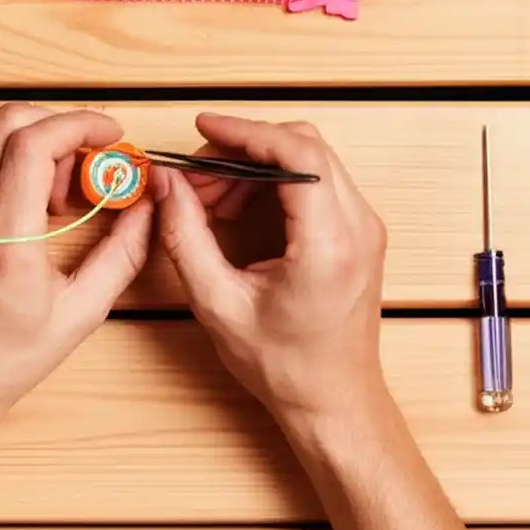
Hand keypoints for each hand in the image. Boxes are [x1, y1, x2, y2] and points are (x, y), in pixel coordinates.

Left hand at [0, 102, 153, 421]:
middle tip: (83, 161)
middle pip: (6, 122)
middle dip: (56, 124)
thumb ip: (121, 255)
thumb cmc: (0, 363)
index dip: (80, 123)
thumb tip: (147, 208)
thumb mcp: (78, 315)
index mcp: (3, 241)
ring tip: (49, 182)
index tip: (109, 133)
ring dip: (22, 136)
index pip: (35, 142)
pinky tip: (14, 187)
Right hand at [150, 113, 387, 417]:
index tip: (204, 128)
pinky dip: (274, 183)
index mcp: (329, 245)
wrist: (333, 400)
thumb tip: (165, 185)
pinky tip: (236, 208)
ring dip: (256, 166)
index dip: (245, 132)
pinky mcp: (359, 233)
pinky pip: (317, 182)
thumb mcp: (218, 304)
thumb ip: (185, 237)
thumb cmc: (283, 365)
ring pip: (310, 160)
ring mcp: (365, 228)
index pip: (297, 154)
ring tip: (209, 199)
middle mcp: (358, 227)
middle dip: (243, 149)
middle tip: (196, 176)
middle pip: (304, 146)